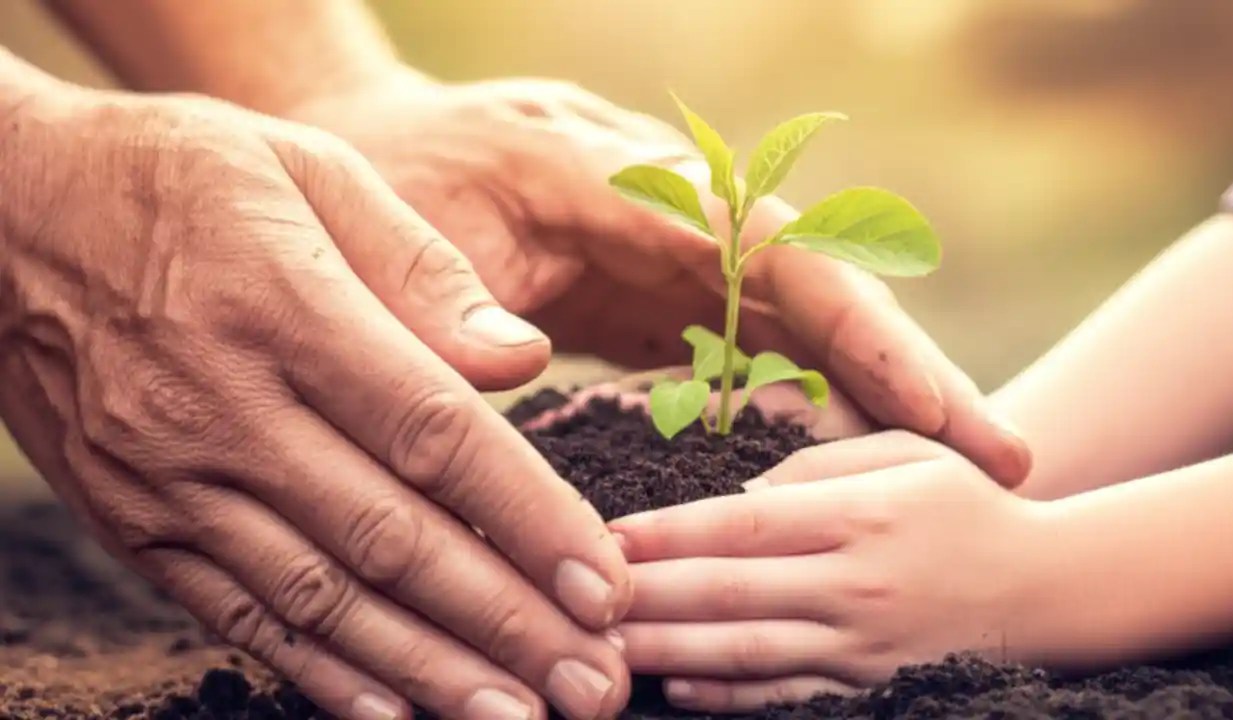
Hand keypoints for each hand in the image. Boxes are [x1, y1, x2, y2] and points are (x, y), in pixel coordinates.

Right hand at [0, 78, 629, 719]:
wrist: (1, 210)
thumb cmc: (177, 177)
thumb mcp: (307, 170)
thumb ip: (421, 270)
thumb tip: (522, 359)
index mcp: (283, 310)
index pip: (431, 433)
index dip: (527, 517)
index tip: (602, 581)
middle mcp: (223, 410)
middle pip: (389, 538)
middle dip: (504, 622)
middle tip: (593, 684)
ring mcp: (170, 480)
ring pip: (319, 598)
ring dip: (428, 669)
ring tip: (518, 717)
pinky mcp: (134, 523)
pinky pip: (237, 615)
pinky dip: (322, 673)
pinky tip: (394, 713)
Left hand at [284, 69, 1030, 486]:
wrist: (375, 149)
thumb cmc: (394, 176)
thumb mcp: (410, 225)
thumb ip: (452, 300)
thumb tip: (510, 369)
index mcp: (629, 182)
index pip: (775, 256)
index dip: (864, 334)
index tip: (941, 410)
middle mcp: (676, 217)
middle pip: (817, 293)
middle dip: (906, 374)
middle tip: (1001, 458)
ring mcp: (674, 258)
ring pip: (796, 327)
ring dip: (872, 398)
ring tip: (954, 475)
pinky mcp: (660, 296)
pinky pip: (752, 351)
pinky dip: (805, 404)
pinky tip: (849, 465)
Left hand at [607, 432, 1049, 712]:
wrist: (1048, 590)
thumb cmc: (965, 509)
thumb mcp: (905, 457)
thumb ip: (816, 467)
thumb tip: (734, 494)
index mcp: (858, 515)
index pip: (739, 523)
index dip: (666, 533)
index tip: (604, 535)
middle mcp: (853, 584)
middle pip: (727, 592)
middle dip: (643, 597)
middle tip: (576, 598)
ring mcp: (860, 647)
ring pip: (744, 653)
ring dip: (667, 652)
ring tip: (602, 649)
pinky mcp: (870, 690)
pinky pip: (785, 698)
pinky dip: (727, 696)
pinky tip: (676, 687)